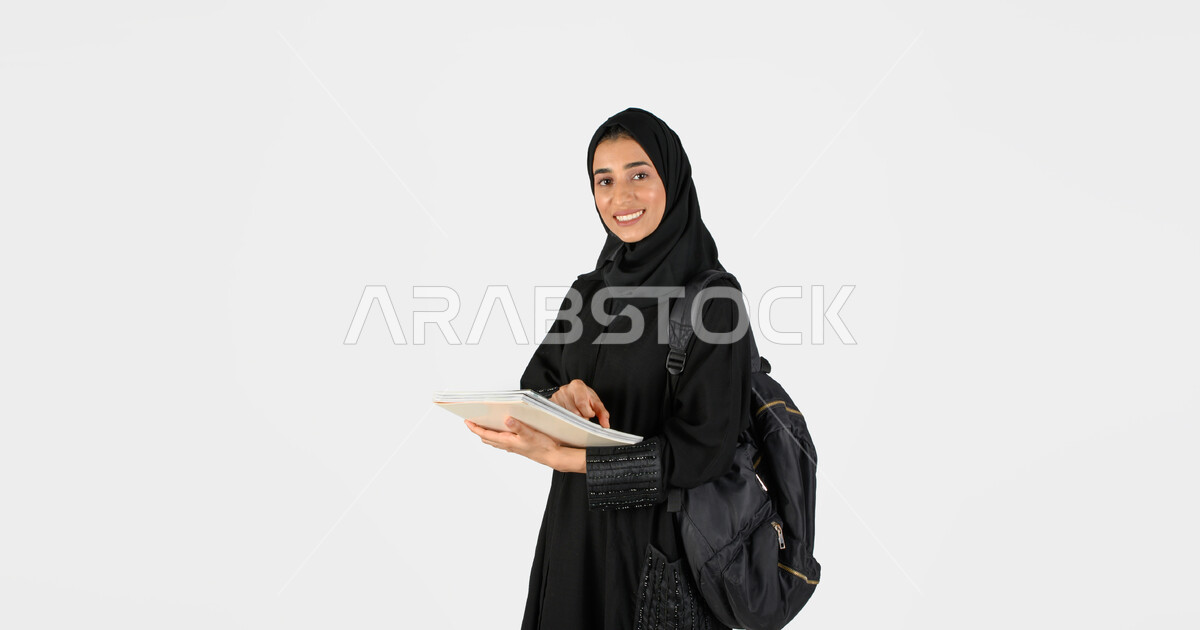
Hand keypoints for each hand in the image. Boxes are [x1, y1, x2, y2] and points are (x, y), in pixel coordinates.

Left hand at [463, 417, 585, 472]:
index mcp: (507, 441)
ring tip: (483, 424)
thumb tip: (507, 419)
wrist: (552, 456)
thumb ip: (518, 426)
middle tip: (472, 421)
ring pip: (494, 441)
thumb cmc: (542, 446)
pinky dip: (496, 436)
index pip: (486, 434)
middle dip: (478, 430)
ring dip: (487, 433)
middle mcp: (507, 445)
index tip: (467, 421)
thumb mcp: (530, 434)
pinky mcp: (517, 446)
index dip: (475, 428)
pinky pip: (502, 442)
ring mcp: (512, 446)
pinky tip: (501, 431)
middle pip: (487, 438)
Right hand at [549, 379, 610, 427]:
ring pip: (566, 417)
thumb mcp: (594, 401)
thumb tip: (605, 425)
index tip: (590, 413)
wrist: (572, 392)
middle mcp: (565, 390)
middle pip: (574, 412)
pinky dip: (566, 420)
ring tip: (576, 413)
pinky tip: (569, 415)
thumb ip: (602, 413)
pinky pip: (559, 418)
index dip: (588, 412)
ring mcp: (556, 397)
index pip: (581, 404)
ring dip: (573, 419)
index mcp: (577, 385)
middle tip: (583, 414)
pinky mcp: (550, 405)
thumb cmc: (584, 396)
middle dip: (581, 417)